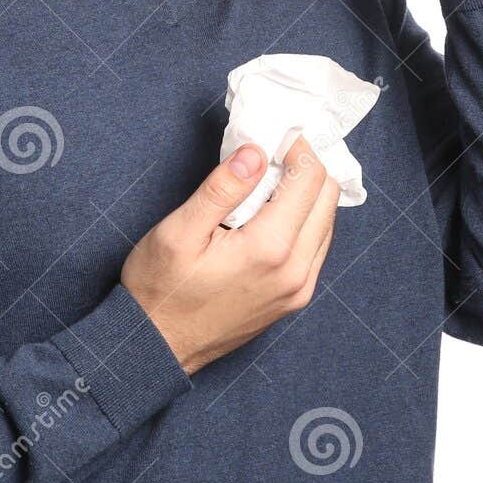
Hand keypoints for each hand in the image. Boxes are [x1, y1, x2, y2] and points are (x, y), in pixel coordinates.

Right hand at [120, 136, 340, 374]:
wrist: (155, 348)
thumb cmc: (159, 289)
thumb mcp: (179, 231)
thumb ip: (222, 188)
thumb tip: (255, 152)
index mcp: (270, 249)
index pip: (310, 180)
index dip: (297, 147)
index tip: (275, 134)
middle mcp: (296, 271)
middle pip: (328, 198)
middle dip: (308, 166)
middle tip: (276, 150)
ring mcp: (299, 289)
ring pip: (326, 223)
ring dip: (309, 194)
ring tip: (273, 178)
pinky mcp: (293, 299)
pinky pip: (316, 248)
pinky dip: (305, 221)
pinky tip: (276, 212)